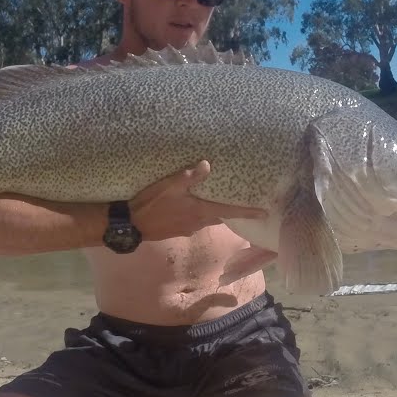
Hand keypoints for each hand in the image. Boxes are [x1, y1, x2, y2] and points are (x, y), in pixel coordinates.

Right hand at [130, 160, 266, 240]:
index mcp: (200, 211)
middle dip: (229, 211)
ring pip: (205, 219)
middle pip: (219, 216)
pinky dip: (196, 214)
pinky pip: (193, 222)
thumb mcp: (169, 185)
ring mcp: (187, 229)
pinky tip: (188, 205)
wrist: (131, 225)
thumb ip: (189, 176)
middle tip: (238, 201)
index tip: (265, 214)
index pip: (229, 212)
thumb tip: (208, 165)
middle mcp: (198, 223)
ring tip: (211, 198)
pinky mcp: (177, 231)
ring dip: (210, 211)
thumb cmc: (151, 204)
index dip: (248, 212)